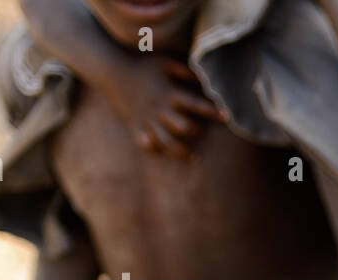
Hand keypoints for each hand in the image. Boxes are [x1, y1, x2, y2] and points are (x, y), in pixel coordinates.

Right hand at [103, 56, 224, 159]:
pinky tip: (164, 153)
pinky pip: (145, 144)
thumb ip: (186, 72)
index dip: (213, 112)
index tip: (226, 117)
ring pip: (167, 142)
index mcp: (169, 93)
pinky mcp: (135, 126)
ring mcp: (147, 120)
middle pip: (184, 128)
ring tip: (194, 158)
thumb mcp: (165, 63)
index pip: (196, 105)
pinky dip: (155, 150)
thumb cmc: (143, 66)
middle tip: (202, 129)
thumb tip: (206, 82)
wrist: (111, 71)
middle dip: (197, 130)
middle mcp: (160, 109)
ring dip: (182, 152)